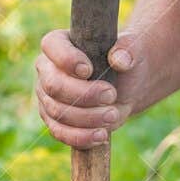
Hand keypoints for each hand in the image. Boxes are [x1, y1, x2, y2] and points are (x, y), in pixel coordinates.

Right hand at [35, 29, 141, 148]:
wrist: (127, 86)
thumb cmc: (125, 62)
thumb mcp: (132, 50)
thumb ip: (128, 49)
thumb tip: (120, 60)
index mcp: (60, 43)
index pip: (51, 46)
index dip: (66, 59)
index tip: (89, 70)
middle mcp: (47, 70)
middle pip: (53, 85)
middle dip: (83, 94)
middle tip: (111, 95)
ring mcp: (48, 97)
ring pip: (58, 112)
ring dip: (87, 118)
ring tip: (113, 115)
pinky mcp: (54, 120)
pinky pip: (60, 132)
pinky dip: (81, 137)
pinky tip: (102, 136)